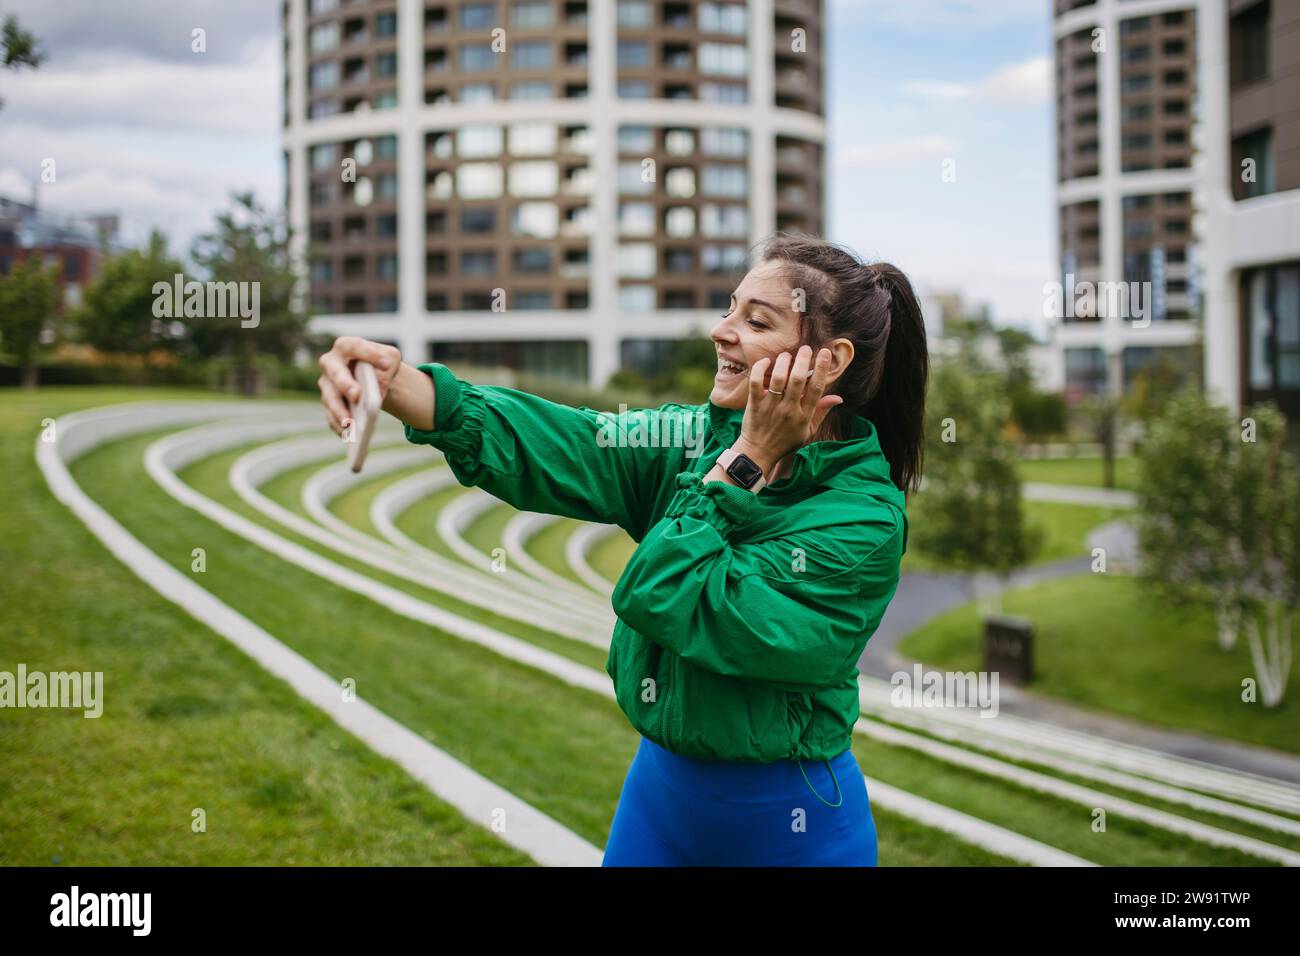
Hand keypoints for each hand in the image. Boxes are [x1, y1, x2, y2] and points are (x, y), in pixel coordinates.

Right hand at [317, 336, 401, 435]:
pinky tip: (348, 436)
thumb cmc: (381, 363)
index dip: (369, 354)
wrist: (375, 376)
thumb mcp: (390, 358)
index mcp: (346, 346)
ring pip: (330, 398)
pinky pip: (330, 416)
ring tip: (350, 424)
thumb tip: (380, 379)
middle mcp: (331, 363)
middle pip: (335, 373)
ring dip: (339, 411)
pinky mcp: (329, 403)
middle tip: (356, 395)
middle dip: (345, 384)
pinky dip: (338, 426)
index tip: (385, 364)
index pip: (355, 347)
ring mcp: (327, 384)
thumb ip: (388, 361)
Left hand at [737, 345, 842, 468]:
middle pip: (798, 379)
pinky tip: (766, 362)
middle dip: (803, 360)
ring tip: (787, 355)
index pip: (816, 389)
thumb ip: (822, 412)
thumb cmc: (785, 441)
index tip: (825, 353)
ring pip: (779, 378)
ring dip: (784, 362)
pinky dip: (760, 369)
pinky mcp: (755, 404)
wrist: (759, 452)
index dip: (822, 369)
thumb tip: (838, 397)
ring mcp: (771, 407)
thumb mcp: (808, 430)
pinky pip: (756, 382)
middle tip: (806, 348)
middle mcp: (789, 410)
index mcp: (804, 416)